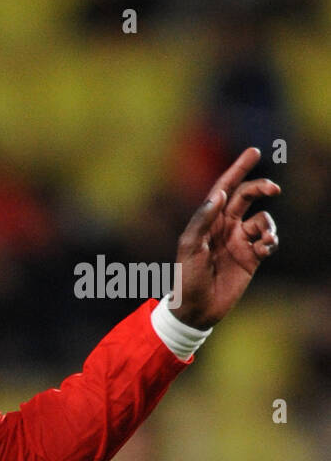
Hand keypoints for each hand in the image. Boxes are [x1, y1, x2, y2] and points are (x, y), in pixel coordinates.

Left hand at [174, 147, 280, 329]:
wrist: (196, 308)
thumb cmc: (186, 278)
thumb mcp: (190, 247)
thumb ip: (203, 219)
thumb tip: (220, 194)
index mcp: (208, 220)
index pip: (224, 189)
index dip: (238, 169)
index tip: (254, 152)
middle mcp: (225, 227)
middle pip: (247, 196)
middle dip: (261, 188)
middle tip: (273, 188)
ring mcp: (239, 241)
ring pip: (263, 220)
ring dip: (268, 225)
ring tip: (263, 240)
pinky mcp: (252, 257)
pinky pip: (269, 240)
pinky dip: (271, 241)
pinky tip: (263, 249)